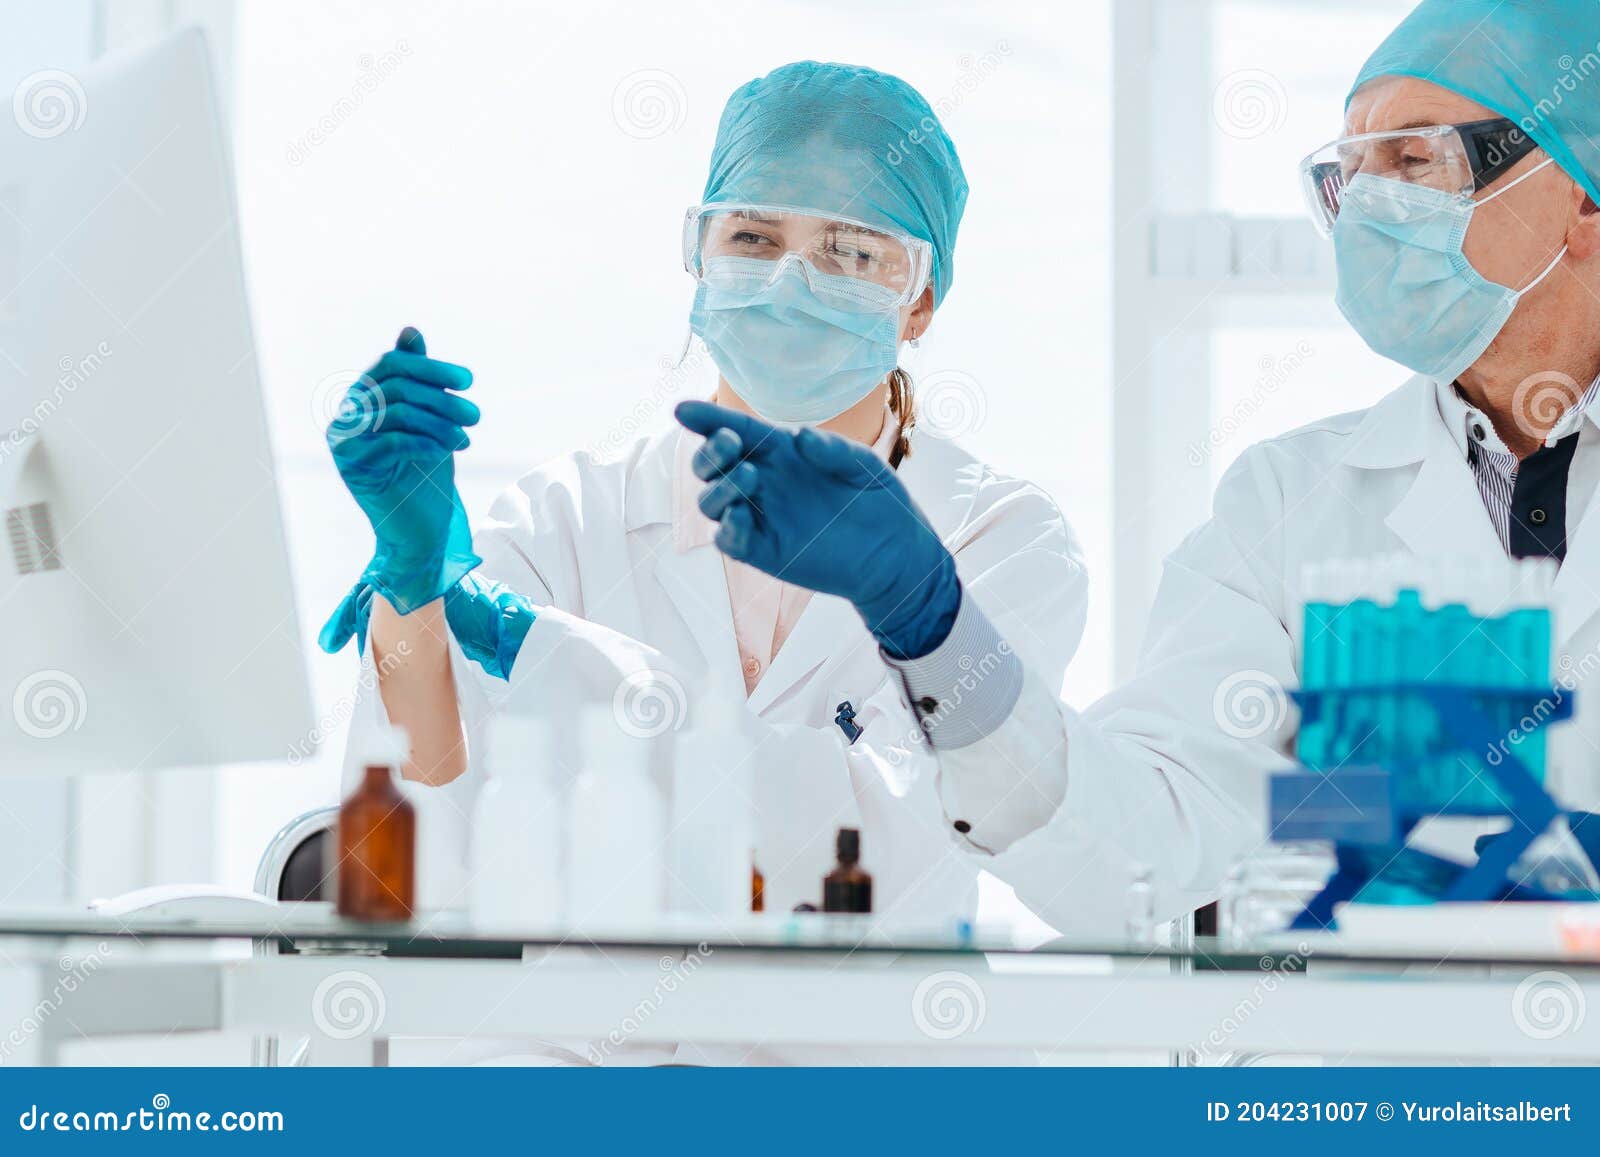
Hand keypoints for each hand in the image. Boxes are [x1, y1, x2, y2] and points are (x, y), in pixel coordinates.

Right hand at [327, 327, 480, 615]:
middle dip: (442, 398)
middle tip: (476, 415)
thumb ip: (419, 379)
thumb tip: (410, 331)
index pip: (392, 365)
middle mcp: (347, 416)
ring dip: (440, 422)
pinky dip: (426, 441)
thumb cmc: (426, 473)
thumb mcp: (429, 419)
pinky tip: (448, 450)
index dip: (430, 368)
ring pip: (397, 412)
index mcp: (363, 398)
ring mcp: (345, 442)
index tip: (467, 380)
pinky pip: (393, 441)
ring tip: (467, 438)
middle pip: (396, 386)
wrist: (421, 529)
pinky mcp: (353, 468)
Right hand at [675, 401, 959, 658]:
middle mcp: (762, 482)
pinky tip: (741, 515)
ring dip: (718, 487)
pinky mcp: (764, 551)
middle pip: (712, 465)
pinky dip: (726, 528)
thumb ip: (832, 449)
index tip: (683, 410)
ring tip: (750, 476)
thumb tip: (799, 438)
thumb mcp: (861, 464)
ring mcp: (760, 517)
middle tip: (730, 442)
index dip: (707, 419)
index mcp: (779, 452)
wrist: (896, 549)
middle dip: (709, 451)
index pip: (735, 431)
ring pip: (711, 502)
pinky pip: (729, 540)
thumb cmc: (877, 499)